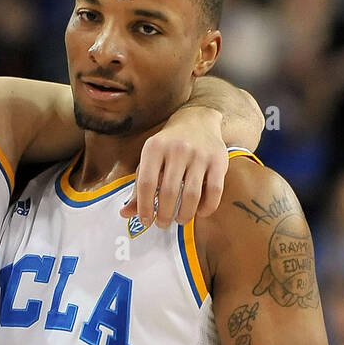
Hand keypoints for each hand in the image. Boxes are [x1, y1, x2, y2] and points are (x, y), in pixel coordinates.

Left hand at [124, 106, 227, 228]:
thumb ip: (138, 187)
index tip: (145, 221)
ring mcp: (199, 154)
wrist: (197, 120)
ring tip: (180, 220)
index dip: (144, 207)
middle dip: (164, 215)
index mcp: (155, 148)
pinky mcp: (219, 160)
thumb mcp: (149, 160)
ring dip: (184, 214)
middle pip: (169, 192)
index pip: (146, 184)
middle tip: (162, 224)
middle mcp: (177, 149)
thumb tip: (124, 214)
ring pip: (191, 195)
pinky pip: (214, 191)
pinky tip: (199, 213)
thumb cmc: (167, 146)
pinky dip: (207, 207)